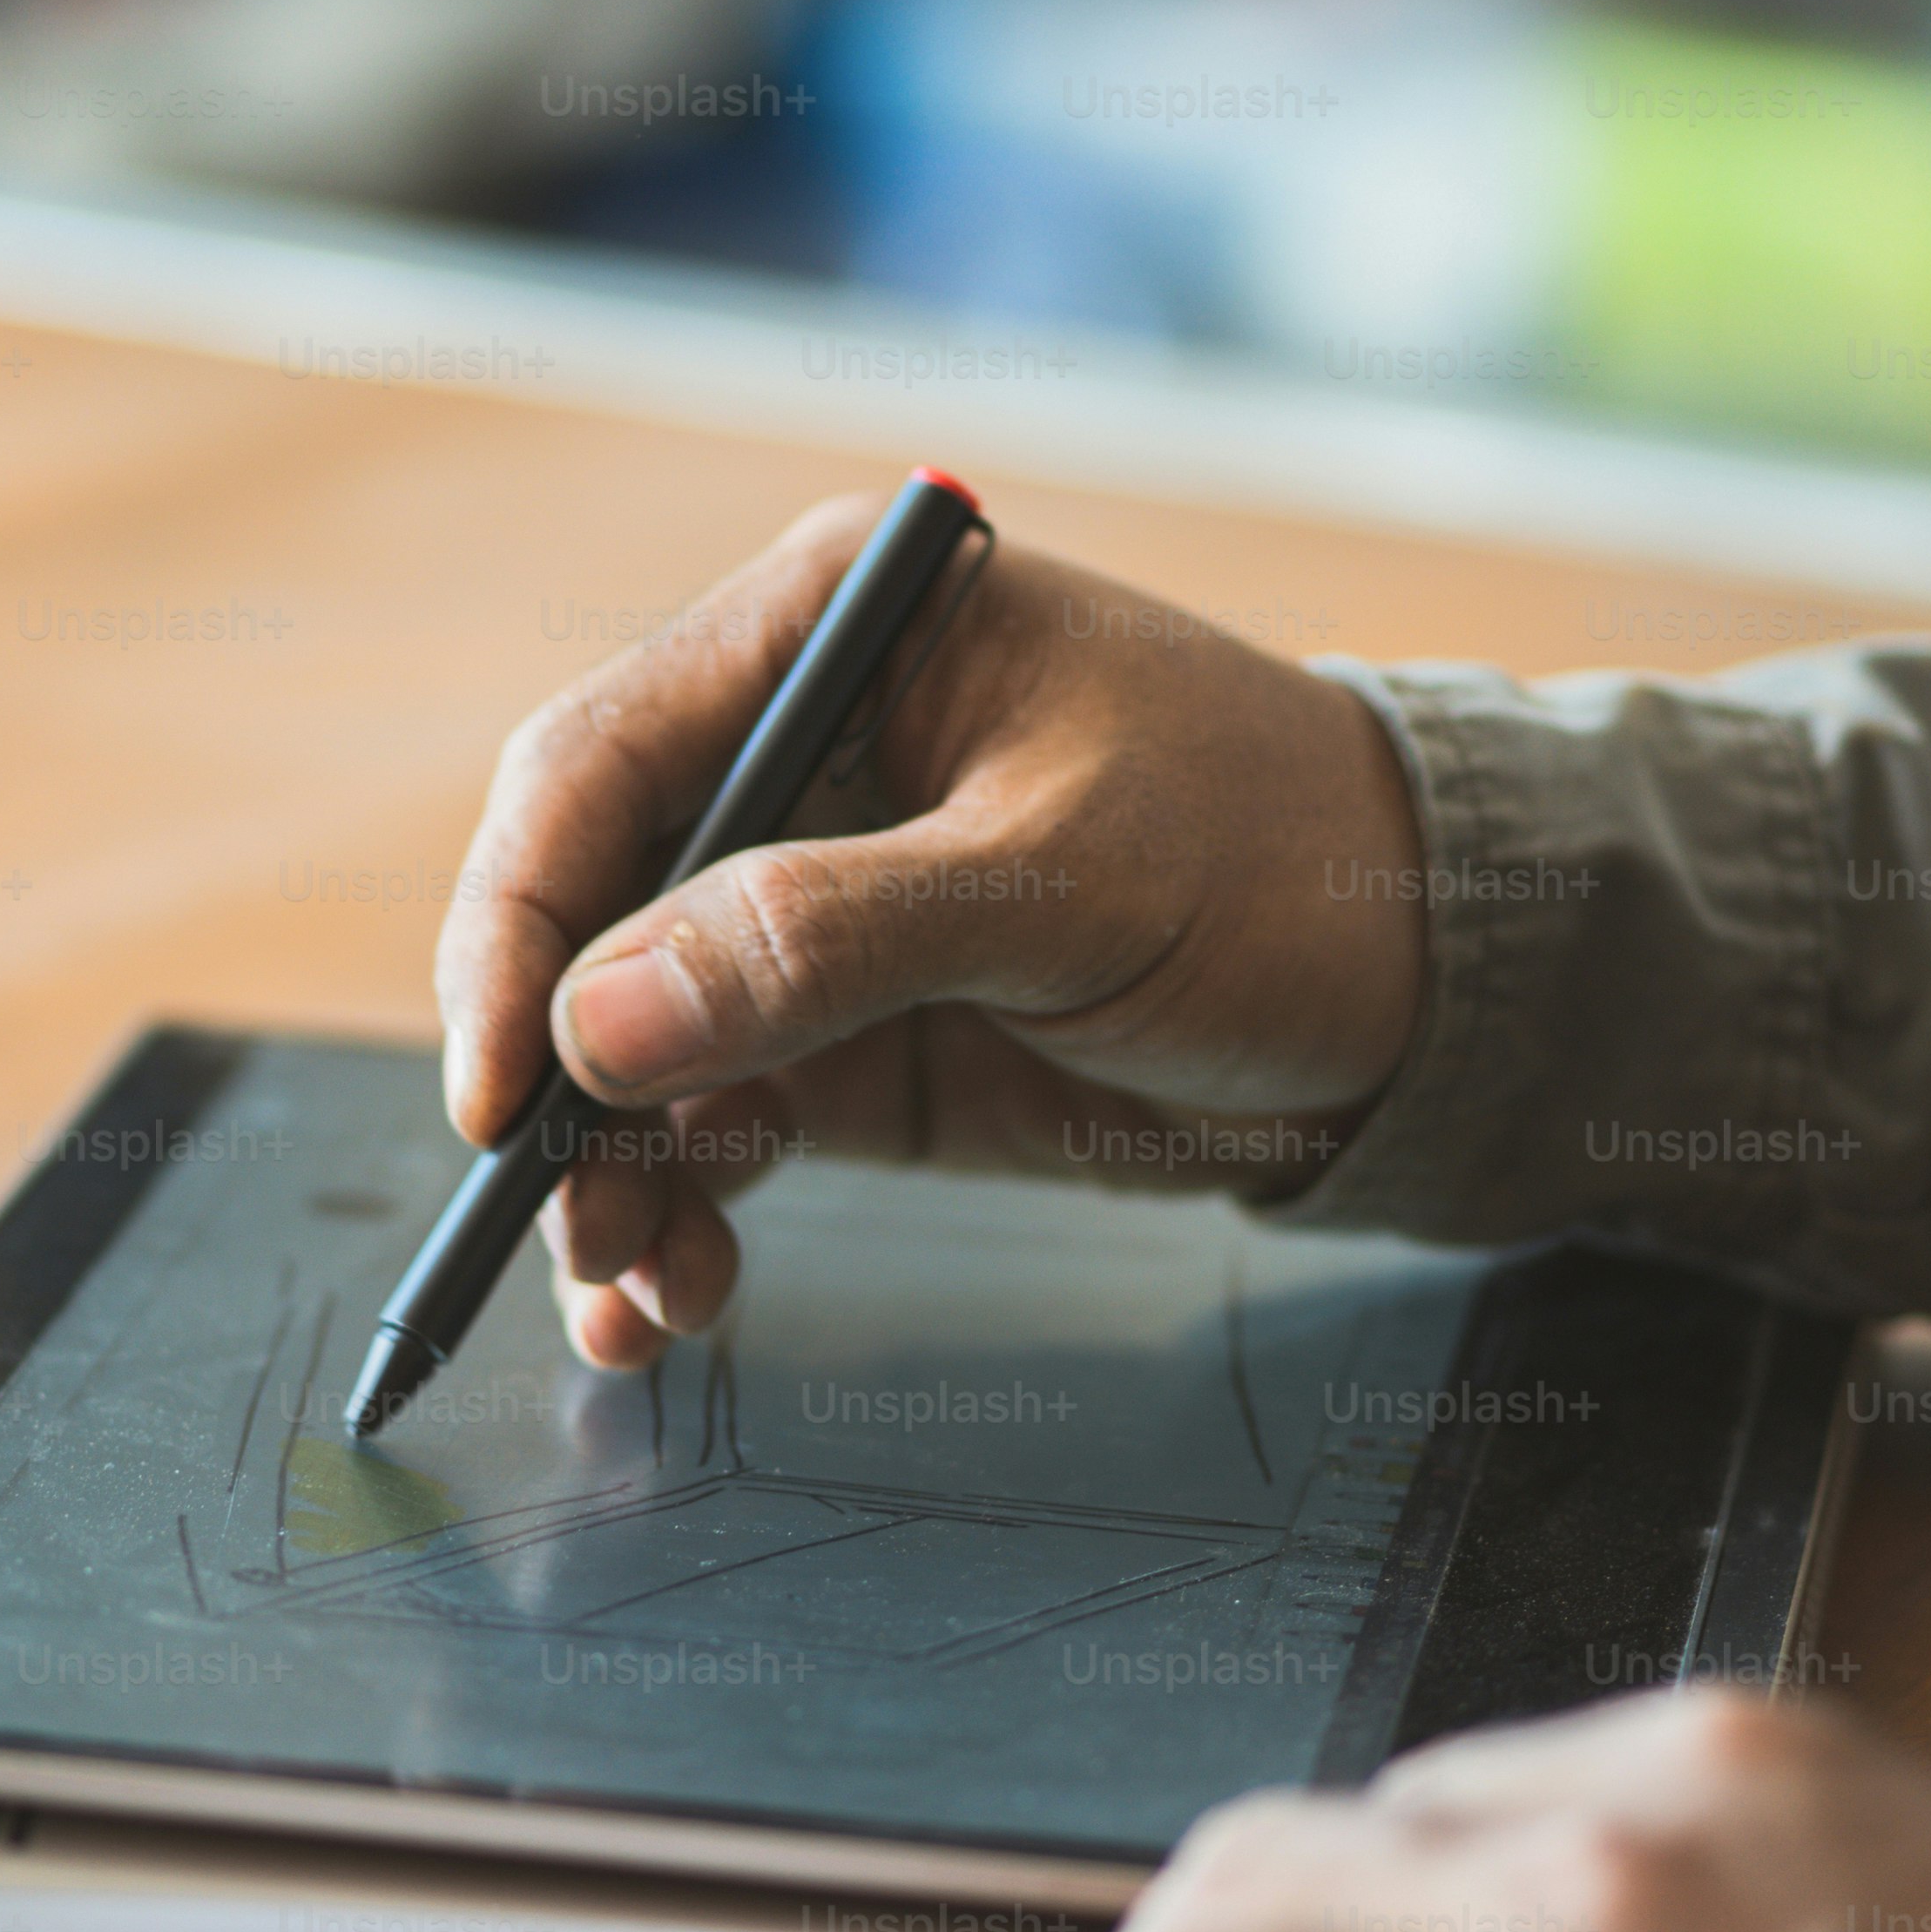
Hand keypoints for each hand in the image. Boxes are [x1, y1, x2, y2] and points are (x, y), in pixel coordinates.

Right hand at [437, 496, 1427, 1368]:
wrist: (1429, 979)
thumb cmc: (1277, 856)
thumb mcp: (1059, 882)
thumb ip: (830, 938)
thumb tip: (604, 1021)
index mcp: (828, 634)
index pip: (597, 768)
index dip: (521, 927)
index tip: (502, 1083)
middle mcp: (789, 762)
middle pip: (586, 920)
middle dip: (558, 1083)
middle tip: (563, 1219)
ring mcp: (806, 911)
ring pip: (630, 1048)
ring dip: (609, 1178)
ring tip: (633, 1297)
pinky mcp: (845, 1039)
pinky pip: (709, 1126)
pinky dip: (676, 1213)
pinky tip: (676, 1297)